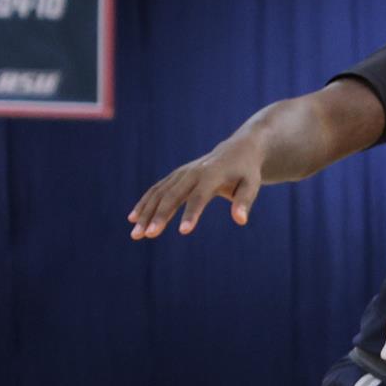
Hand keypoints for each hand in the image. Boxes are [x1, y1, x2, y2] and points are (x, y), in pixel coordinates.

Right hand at [128, 138, 267, 237]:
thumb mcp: (252, 184)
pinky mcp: (176, 175)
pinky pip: (157, 189)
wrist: (237, 150)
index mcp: (212, 175)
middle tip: (147, 235)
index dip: (191, 213)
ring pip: (160, 193)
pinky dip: (145, 202)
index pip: (200, 196)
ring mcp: (182, 173)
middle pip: (173, 195)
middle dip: (160, 215)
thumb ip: (244, 201)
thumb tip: (241, 220)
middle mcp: (193, 172)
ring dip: (146, 212)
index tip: (183, 232)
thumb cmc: (246, 172)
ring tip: (136, 234)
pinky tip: (133, 218)